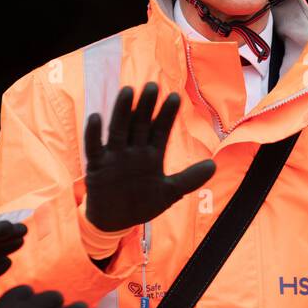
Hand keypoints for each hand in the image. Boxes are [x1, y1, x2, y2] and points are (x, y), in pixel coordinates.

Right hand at [83, 84, 215, 231]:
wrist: (116, 222)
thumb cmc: (143, 203)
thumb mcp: (170, 192)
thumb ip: (190, 179)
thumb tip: (214, 165)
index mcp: (151, 154)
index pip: (160, 130)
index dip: (167, 114)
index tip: (175, 96)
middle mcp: (133, 151)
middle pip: (140, 124)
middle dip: (146, 106)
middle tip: (153, 85)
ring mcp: (115, 157)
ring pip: (118, 129)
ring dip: (122, 111)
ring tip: (128, 91)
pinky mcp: (97, 166)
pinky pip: (94, 148)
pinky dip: (93, 134)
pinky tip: (95, 117)